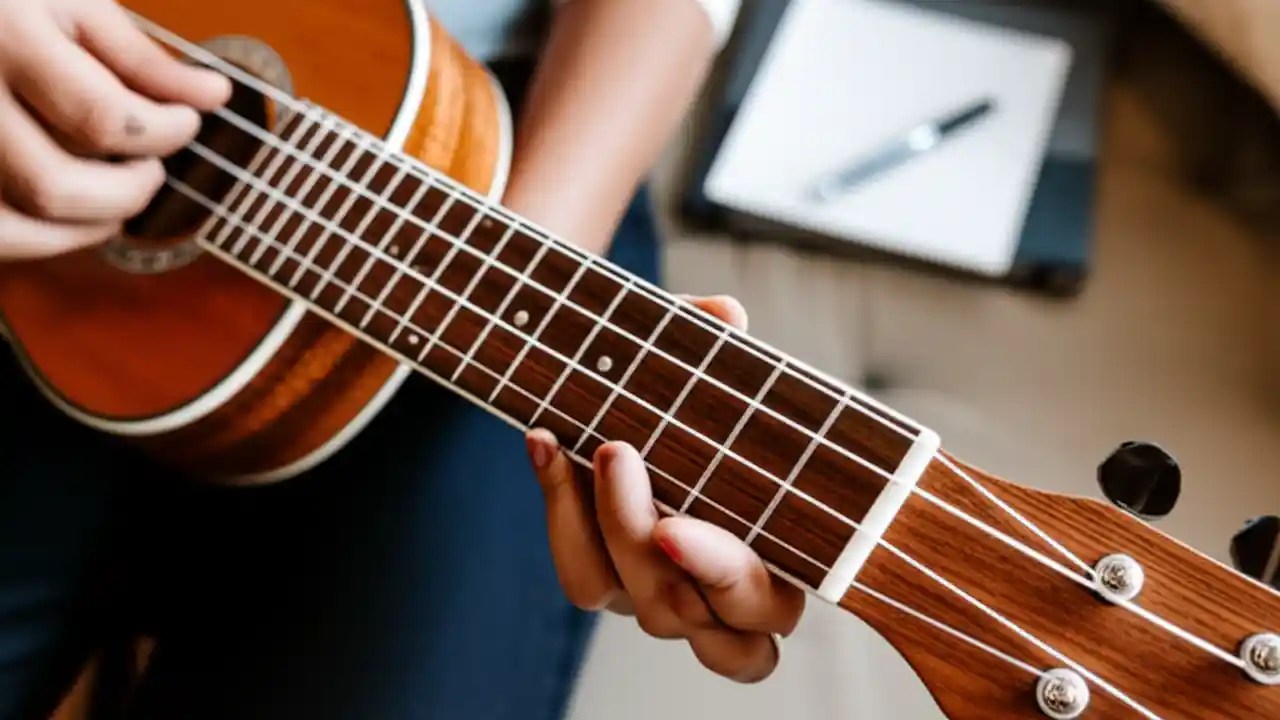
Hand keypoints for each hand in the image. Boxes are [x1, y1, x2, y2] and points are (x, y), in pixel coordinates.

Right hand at [0, 0, 230, 259]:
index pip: (102, 116)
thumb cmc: (12, 6)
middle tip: (151, 168)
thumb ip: (142, 57)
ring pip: (18, 227)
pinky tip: (75, 212)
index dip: (164, 132)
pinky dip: (44, 239)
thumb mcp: (76, 7)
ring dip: (88, 226)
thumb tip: (215, 95)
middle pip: (54, 186)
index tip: (187, 121)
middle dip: (127, 191)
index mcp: (7, 38)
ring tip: (118, 192)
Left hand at [525, 295, 805, 682]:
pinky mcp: (607, 581)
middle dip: (638, 537)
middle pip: (682, 611)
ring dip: (601, 522)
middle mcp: (714, 598)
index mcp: (774, 567)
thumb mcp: (713, 367)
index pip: (762, 610)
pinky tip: (546, 444)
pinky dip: (562, 509)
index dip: (721, 578)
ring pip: (628, 599)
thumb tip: (725, 316)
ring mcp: (658, 595)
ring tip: (591, 445)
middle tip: (616, 452)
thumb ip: (718, 345)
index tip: (672, 528)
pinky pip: (583, 574)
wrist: (637, 402)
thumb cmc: (703, 402)